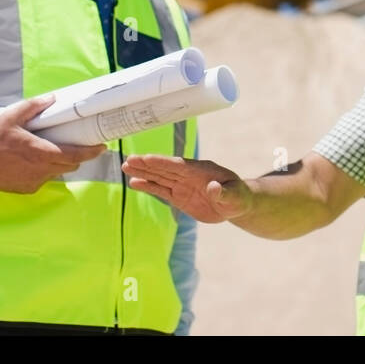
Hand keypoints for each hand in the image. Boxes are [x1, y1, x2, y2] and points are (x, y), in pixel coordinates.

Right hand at [0, 92, 106, 193]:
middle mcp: (42, 169)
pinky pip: (44, 179)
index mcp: (41, 152)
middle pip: (70, 165)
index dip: (91, 152)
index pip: (75, 155)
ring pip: (57, 172)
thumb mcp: (12, 117)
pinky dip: (44, 170)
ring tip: (49, 151)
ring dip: (59, 163)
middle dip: (77, 156)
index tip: (102, 148)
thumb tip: (52, 99)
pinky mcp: (28, 189)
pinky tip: (33, 162)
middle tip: (78, 145)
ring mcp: (35, 181)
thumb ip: (33, 107)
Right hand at [121, 154, 252, 222]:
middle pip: (164, 169)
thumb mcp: (236, 196)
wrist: (236, 205)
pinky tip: (134, 183)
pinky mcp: (179, 197)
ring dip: (143, 173)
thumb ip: (224, 193)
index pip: (178, 166)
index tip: (147, 158)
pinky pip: (161, 191)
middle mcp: (188, 175)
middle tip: (128, 159)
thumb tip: (213, 188)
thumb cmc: (238, 197)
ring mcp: (182, 185)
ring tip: (125, 167)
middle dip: (147, 165)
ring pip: (159, 178)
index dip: (163, 162)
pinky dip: (148, 187)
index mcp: (201, 171)